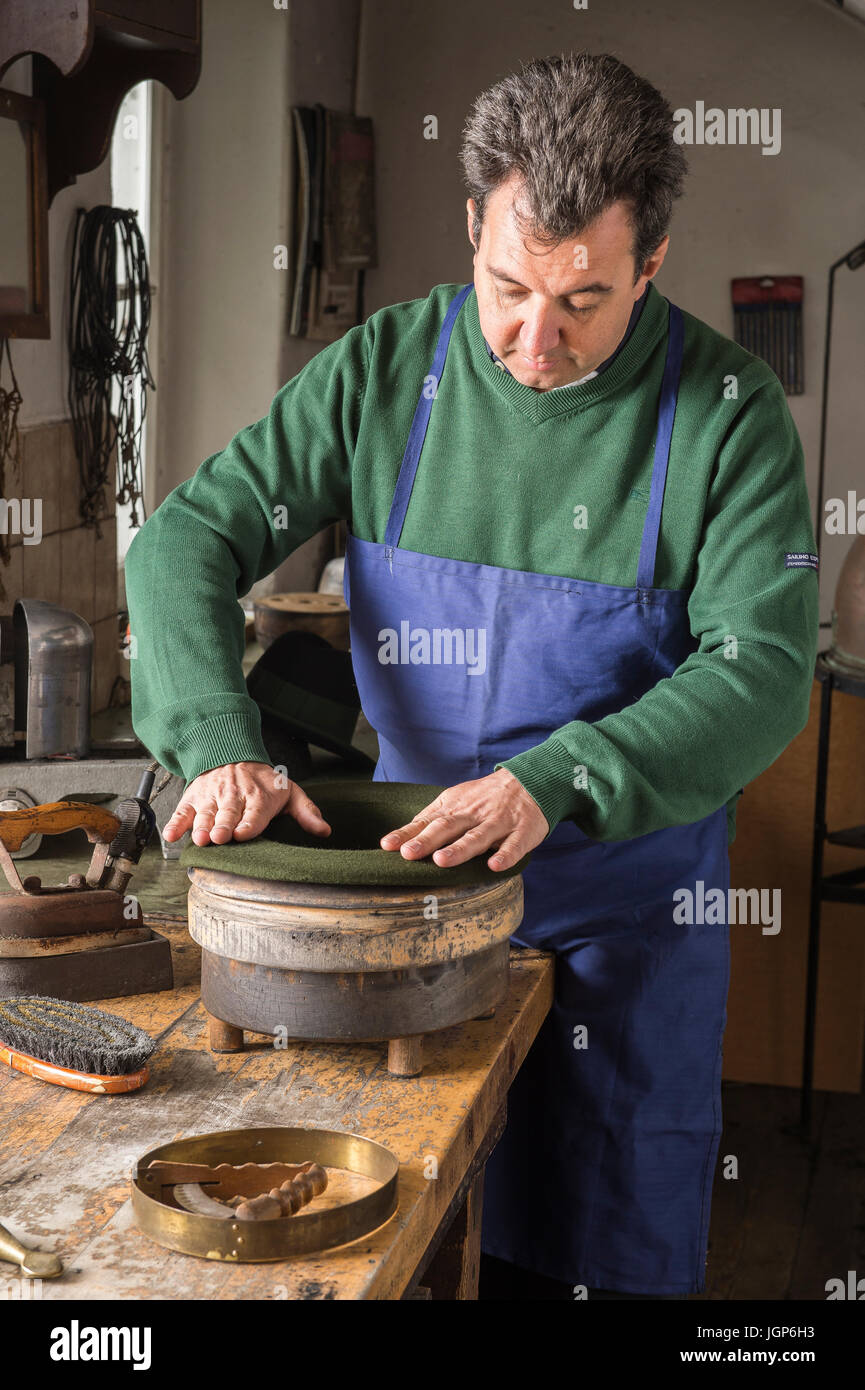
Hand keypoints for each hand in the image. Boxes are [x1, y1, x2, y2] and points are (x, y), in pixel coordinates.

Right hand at [162, 761, 330, 845]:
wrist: (231, 753)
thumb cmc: (264, 781)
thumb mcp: (290, 791)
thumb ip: (306, 812)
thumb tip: (325, 831)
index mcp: (259, 797)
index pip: (254, 813)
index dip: (249, 824)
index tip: (243, 834)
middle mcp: (234, 797)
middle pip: (228, 814)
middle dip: (223, 826)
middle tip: (219, 838)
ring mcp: (212, 798)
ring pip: (205, 814)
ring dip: (201, 826)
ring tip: (200, 839)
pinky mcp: (194, 798)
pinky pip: (183, 811)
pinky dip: (176, 823)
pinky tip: (171, 835)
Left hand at [379, 767, 548, 870]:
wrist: (530, 781)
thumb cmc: (484, 798)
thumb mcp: (455, 801)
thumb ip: (429, 820)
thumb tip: (398, 840)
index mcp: (454, 807)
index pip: (426, 821)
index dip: (407, 834)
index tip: (387, 846)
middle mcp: (473, 814)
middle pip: (447, 827)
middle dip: (427, 841)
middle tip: (408, 854)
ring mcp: (498, 823)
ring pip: (477, 836)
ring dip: (460, 849)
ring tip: (442, 861)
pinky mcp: (522, 832)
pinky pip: (514, 845)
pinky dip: (505, 855)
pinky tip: (495, 866)